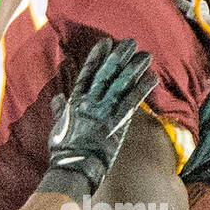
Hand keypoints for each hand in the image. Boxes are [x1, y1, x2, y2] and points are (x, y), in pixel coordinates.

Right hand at [44, 38, 157, 199]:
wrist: (73, 166)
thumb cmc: (64, 150)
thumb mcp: (58, 126)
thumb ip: (59, 109)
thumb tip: (57, 97)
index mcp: (76, 101)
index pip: (87, 73)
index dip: (96, 57)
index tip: (105, 42)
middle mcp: (90, 102)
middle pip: (107, 73)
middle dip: (120, 56)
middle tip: (132, 42)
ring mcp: (104, 111)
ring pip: (121, 83)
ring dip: (135, 68)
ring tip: (146, 55)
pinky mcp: (116, 123)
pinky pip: (132, 101)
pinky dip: (142, 88)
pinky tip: (152, 77)